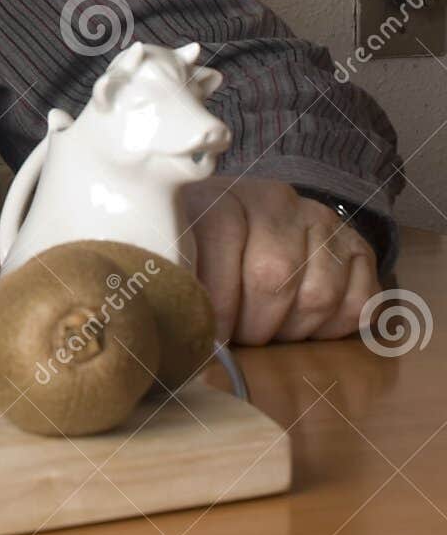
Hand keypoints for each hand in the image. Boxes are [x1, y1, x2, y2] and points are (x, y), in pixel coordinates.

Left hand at [184, 176, 378, 344]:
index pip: (222, 237)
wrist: (250, 222)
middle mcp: (276, 199)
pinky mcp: (357, 246)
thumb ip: (175, 274)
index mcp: (222, 195)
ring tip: (269, 333)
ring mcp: (321, 220)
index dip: (217, 298)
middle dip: (254, 325)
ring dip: (292, 331)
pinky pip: (359, 303)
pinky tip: (305, 328)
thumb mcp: (177, 250)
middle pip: (274, 276)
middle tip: (241, 338)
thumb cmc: (203, 249)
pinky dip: (332, 330)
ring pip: (320, 294)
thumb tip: (180, 324)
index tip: (209, 333)